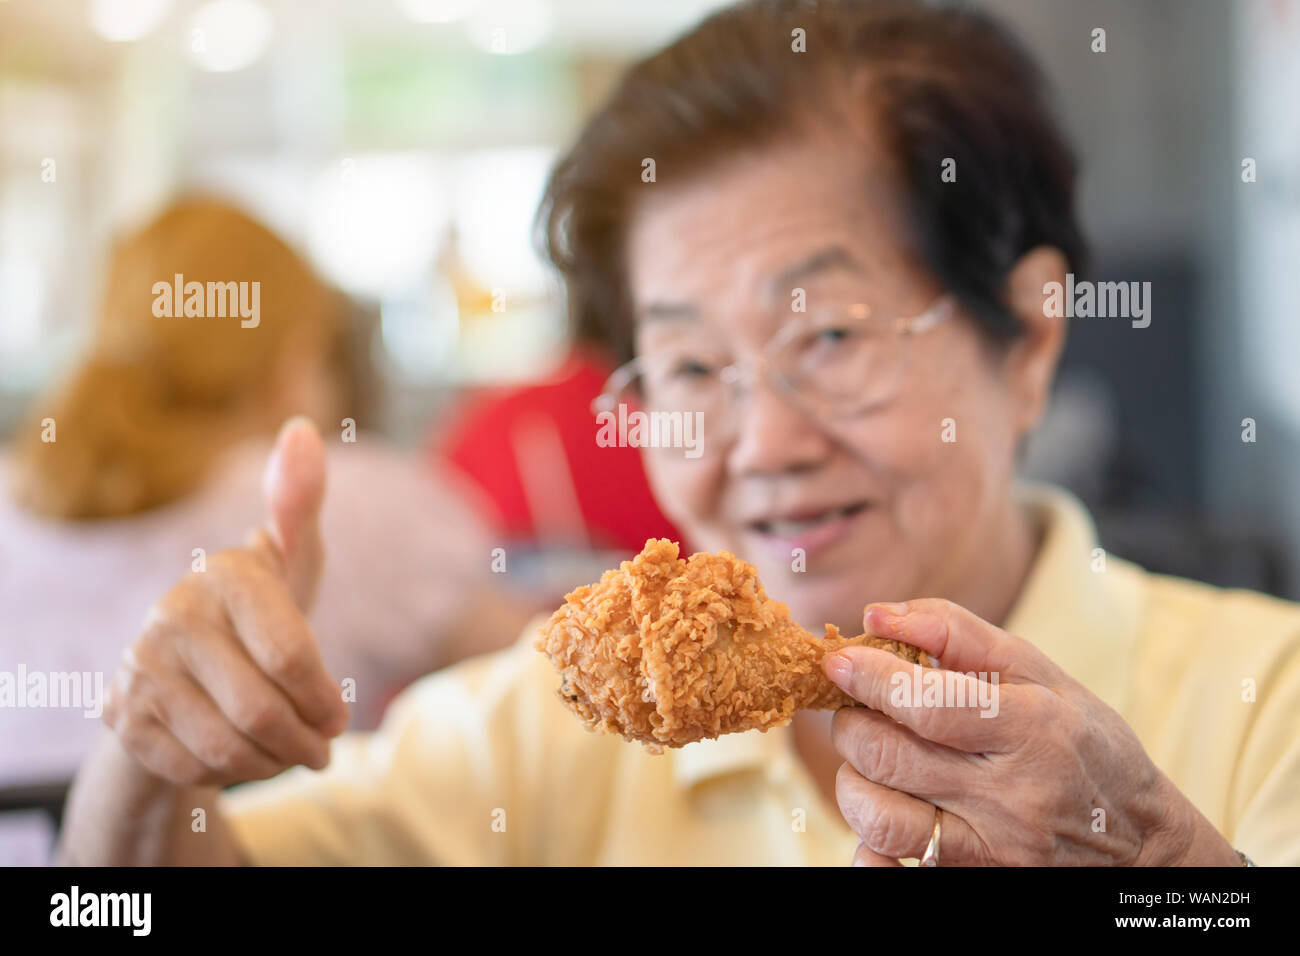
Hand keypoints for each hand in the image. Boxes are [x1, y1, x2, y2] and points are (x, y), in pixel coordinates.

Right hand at [103, 418, 348, 787]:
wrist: (186, 667)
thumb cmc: (260, 609)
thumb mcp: (292, 564)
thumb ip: (302, 506)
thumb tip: (303, 430)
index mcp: (225, 572)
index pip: (292, 657)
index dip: (324, 698)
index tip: (339, 714)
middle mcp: (172, 612)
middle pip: (261, 710)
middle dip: (304, 740)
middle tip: (321, 748)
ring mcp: (139, 665)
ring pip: (226, 748)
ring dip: (273, 763)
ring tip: (291, 754)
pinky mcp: (121, 713)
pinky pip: (191, 769)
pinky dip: (229, 776)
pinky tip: (245, 757)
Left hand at [823, 599, 1240, 865]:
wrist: (1139, 840)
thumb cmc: (1080, 741)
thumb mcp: (1038, 672)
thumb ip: (956, 633)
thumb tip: (876, 615)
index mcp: (1033, 728)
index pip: (928, 705)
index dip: (871, 678)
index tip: (839, 661)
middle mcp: (1012, 796)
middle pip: (889, 756)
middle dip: (852, 722)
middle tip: (858, 707)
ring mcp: (993, 848)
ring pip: (878, 816)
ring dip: (854, 776)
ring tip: (873, 756)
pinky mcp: (976, 878)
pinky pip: (892, 864)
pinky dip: (868, 838)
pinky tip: (886, 807)